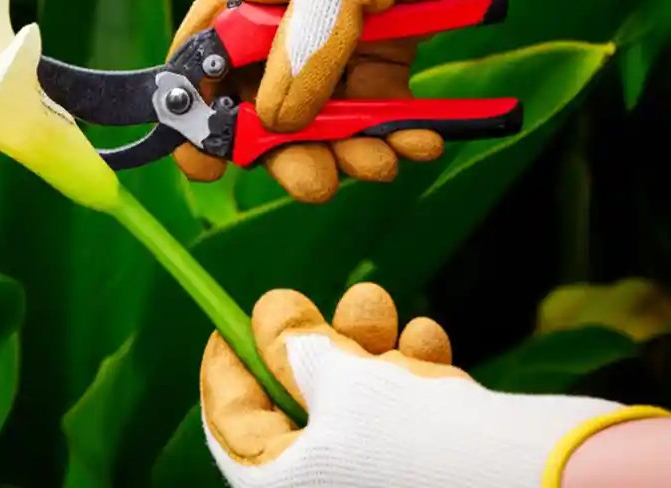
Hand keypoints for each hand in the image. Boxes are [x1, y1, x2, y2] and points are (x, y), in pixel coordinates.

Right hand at [169, 0, 563, 201]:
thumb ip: (303, 58)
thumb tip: (274, 126)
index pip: (204, 59)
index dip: (197, 113)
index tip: (205, 166)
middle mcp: (283, 17)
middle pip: (263, 100)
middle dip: (287, 148)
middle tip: (314, 184)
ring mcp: (333, 34)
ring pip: (322, 112)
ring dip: (348, 148)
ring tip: (383, 166)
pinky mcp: (382, 46)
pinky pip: (375, 104)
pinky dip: (394, 128)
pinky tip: (421, 142)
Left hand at [200, 283, 664, 486]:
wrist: (542, 479)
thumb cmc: (421, 441)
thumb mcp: (341, 384)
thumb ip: (295, 346)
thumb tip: (268, 314)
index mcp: (281, 486)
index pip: (230, 425)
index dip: (226, 366)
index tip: (228, 319)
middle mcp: (325, 487)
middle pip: (297, 405)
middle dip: (314, 342)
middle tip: (319, 299)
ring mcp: (381, 479)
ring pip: (356, 400)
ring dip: (367, 344)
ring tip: (379, 306)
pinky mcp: (432, 466)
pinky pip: (405, 414)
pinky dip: (412, 371)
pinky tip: (427, 340)